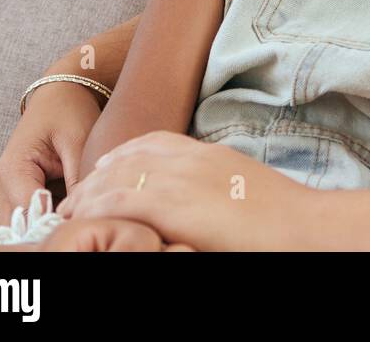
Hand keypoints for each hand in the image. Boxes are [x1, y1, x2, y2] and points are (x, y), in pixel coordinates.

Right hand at [0, 81, 102, 220]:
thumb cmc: (69, 110)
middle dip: (49, 227)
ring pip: (26, 223)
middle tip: (80, 223)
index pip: (29, 213)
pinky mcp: (21, 191)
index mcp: (13, 170)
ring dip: (50, 222)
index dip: (55, 223)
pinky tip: (72, 209)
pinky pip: (33, 214)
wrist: (62, 92)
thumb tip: (82, 211)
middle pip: (22, 225)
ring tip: (78, 216)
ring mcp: (10, 191)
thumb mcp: (79, 139)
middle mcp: (4, 185)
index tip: (79, 224)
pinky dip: (51, 215)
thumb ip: (77, 176)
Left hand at [57, 130, 317, 249]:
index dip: (122, 154)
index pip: (154, 142)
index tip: (102, 169)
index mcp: (209, 153)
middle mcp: (192, 159)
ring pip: (119, 176)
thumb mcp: (242, 188)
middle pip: (130, 157)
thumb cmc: (279, 217)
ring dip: (89, 192)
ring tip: (68, 210)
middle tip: (75, 196)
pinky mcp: (174, 204)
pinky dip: (97, 205)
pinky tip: (84, 217)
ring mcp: (182, 179)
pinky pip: (121, 198)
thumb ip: (213, 187)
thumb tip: (196, 201)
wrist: (301, 226)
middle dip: (97, 175)